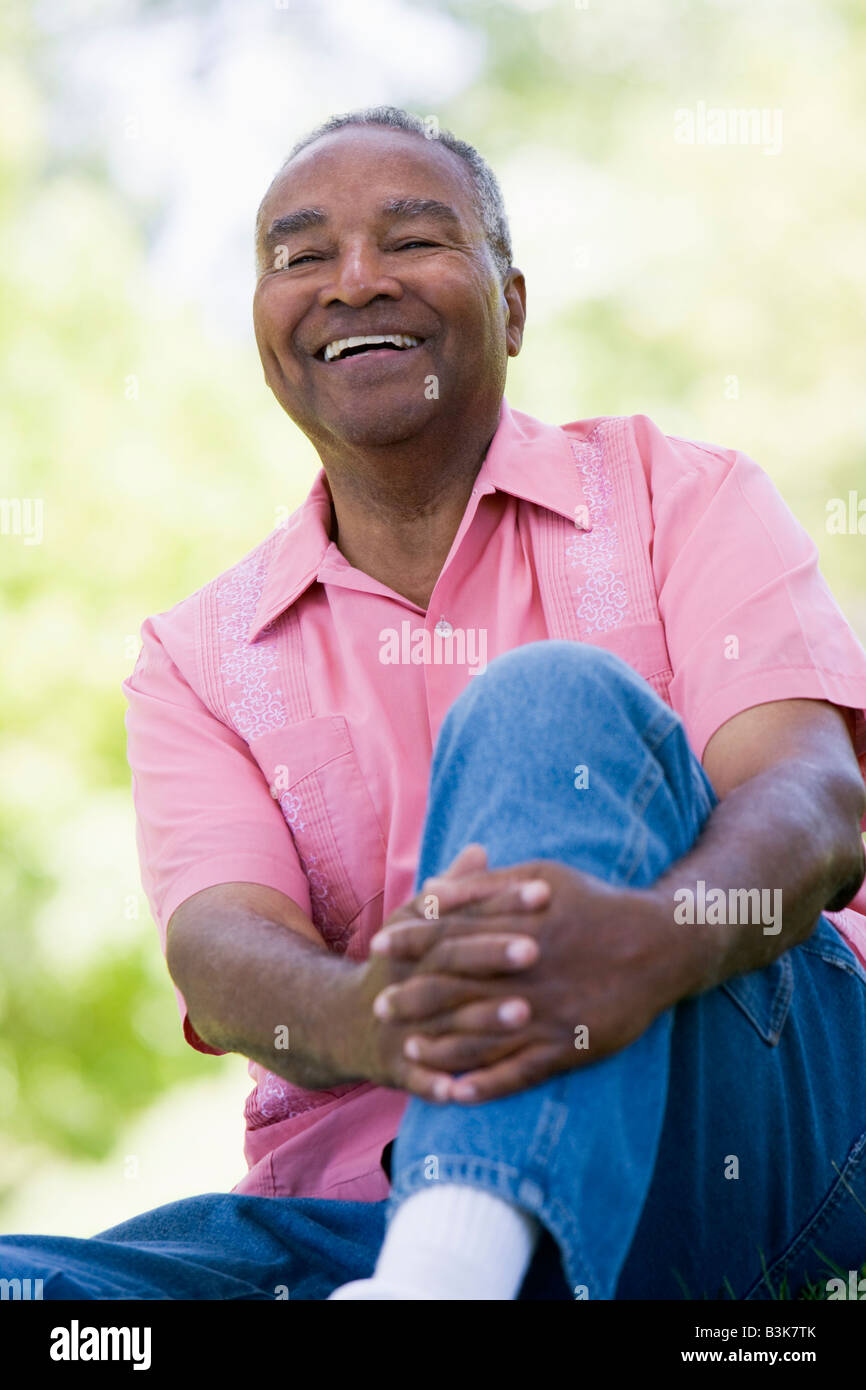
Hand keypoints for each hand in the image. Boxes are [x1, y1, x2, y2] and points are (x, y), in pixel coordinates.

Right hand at [342, 846, 550, 1100]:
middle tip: (535, 949)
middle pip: (451, 961)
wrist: (342, 1022)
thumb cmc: (398, 965)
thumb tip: (480, 849)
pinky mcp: (394, 1066)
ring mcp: (400, 1022)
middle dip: (491, 955)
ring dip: (481, 1019)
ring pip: (444, 1018)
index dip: (502, 900)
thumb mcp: (414, 923)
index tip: (544, 892)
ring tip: (524, 1012)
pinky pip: (416, 1077)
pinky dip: (435, 1084)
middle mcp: (406, 976)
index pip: (463, 912)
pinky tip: (463, 1091)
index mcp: (416, 937)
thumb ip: (453, 891)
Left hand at [369, 860, 690, 1102]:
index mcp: (518, 925)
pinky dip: (485, 1086)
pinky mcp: (569, 1046)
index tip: (377, 945)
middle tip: (378, 1006)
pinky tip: (454, 1095)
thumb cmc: (594, 903)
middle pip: (457, 986)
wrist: (660, 943)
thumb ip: (486, 883)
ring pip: (483, 1036)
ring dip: (441, 1047)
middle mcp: (528, 972)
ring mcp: (548, 1013)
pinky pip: (520, 1073)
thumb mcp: (540, 875)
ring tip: (407, 1052)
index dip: (410, 939)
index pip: (450, 932)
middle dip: (414, 997)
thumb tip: (435, 887)